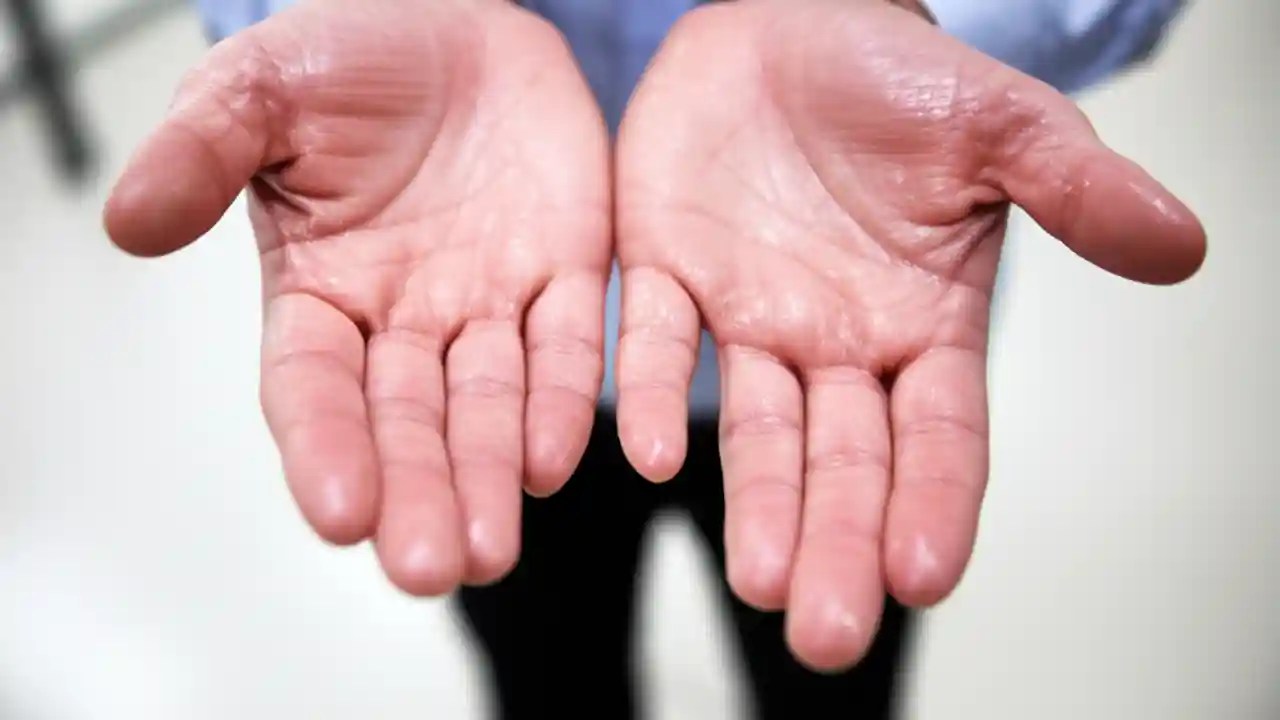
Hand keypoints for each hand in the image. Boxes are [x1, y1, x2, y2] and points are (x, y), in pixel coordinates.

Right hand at [105, 0, 609, 593]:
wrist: (459, 20)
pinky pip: (569, 349)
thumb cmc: (352, 57)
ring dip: (491, 479)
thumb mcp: (261, 90)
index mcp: (321, 291)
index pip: (314, 388)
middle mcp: (405, 320)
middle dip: (418, 496)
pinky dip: (565, 403)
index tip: (338, 512)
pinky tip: (556, 458)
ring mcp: (488, 306)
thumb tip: (130, 223)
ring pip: (489, 410)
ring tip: (491, 549)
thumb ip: (203, 151)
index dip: (324, 448)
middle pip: (407, 426)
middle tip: (429, 567)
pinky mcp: (565, 277)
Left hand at [615, 0, 1203, 669]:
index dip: (934, 502)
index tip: (923, 574)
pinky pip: (653, 342)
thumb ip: (1075, 188)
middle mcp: (836, 345)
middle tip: (827, 631)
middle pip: (843, 464)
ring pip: (753, 429)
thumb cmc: (898, 80)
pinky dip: (649, 392)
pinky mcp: (667, 274)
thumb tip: (1180, 244)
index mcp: (923, 327)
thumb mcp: (1002, 127)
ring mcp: (749, 318)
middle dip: (837, 544)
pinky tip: (645, 448)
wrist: (790, 23)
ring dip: (754, 504)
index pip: (939, 437)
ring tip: (757, 579)